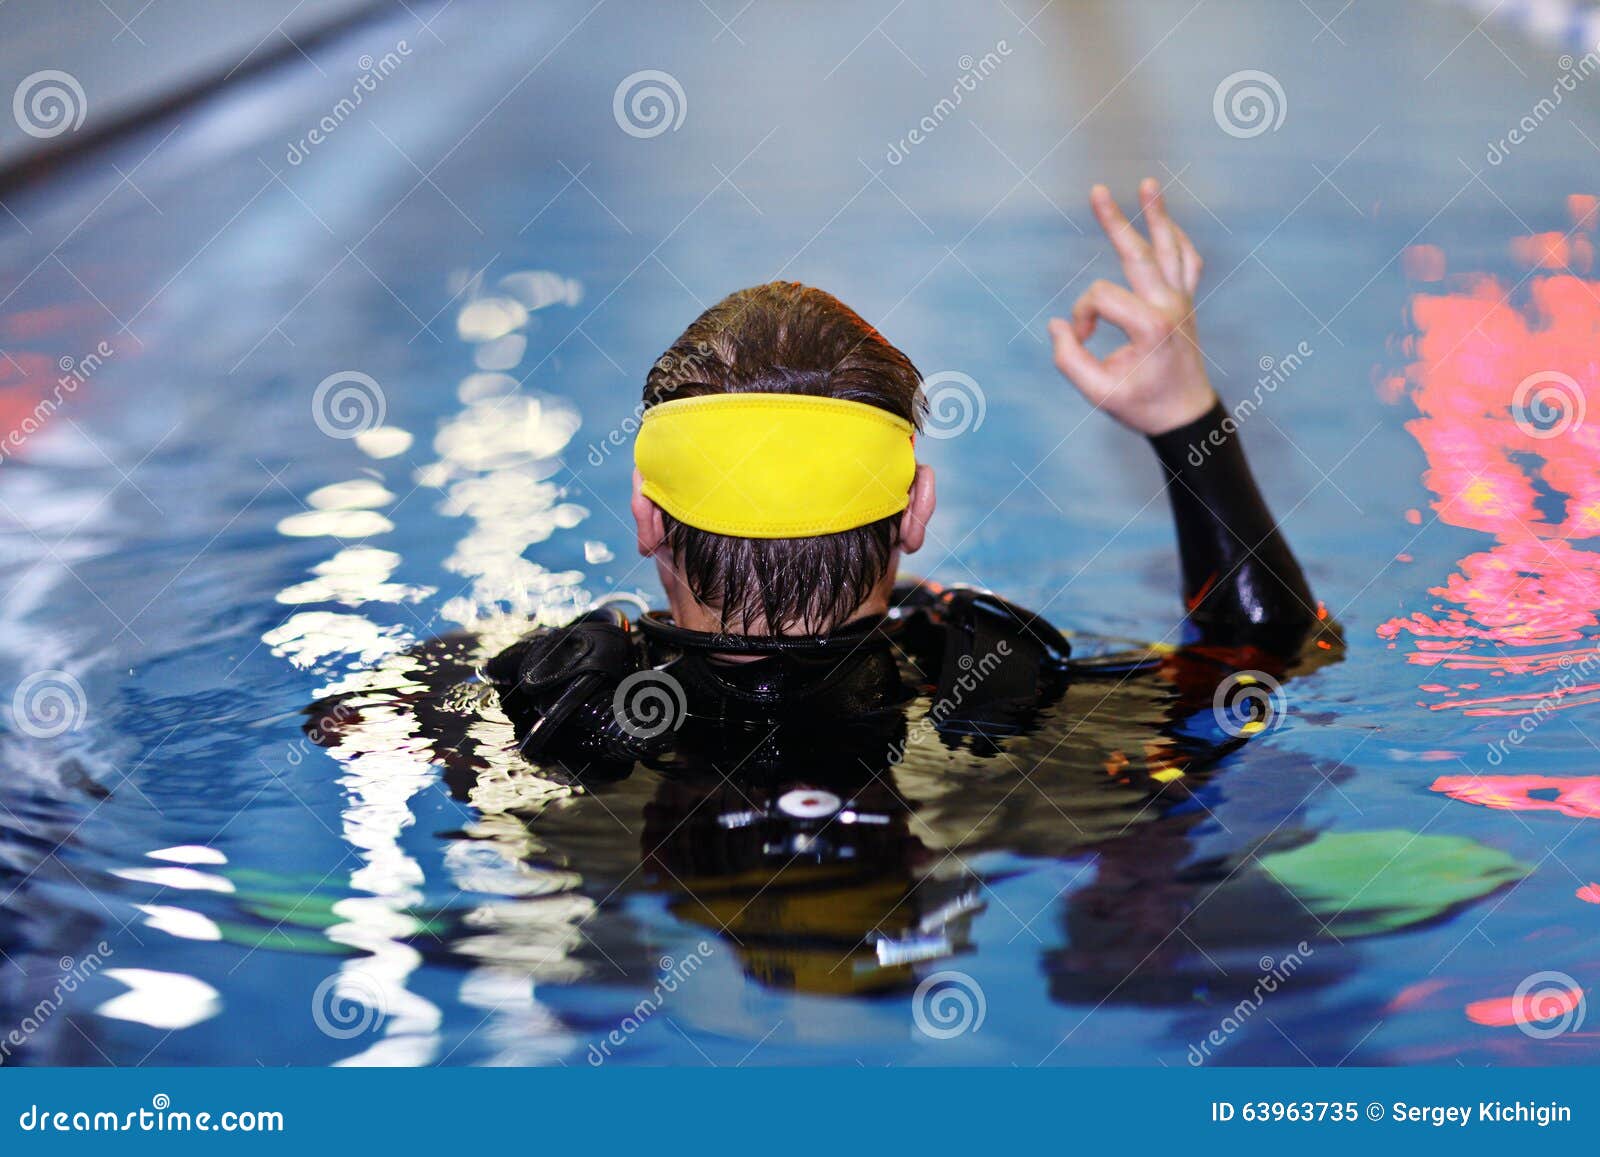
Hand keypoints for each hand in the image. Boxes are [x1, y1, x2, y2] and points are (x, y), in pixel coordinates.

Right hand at [1048, 179, 1217, 435]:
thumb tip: (1058, 325)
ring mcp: (1183, 301)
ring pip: (1171, 248)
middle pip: (1138, 253)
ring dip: (1158, 216)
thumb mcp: (1097, 392)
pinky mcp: (1187, 303)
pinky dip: (1178, 241)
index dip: (1081, 316)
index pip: (1100, 297)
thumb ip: (1069, 359)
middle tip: (1097, 189)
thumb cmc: (1141, 405)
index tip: (1081, 338)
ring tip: (1149, 184)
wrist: (1185, 416)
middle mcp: (1170, 305)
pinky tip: (1166, 225)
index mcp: (1150, 326)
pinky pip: (1188, 262)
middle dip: (1114, 222)